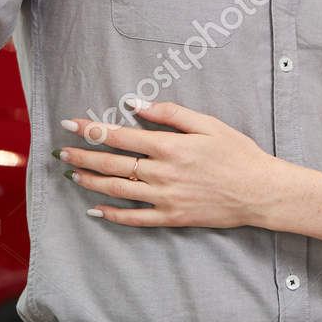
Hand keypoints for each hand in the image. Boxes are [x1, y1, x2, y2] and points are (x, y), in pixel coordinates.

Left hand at [56, 101, 284, 227]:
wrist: (259, 191)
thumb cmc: (237, 153)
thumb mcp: (208, 124)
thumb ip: (171, 113)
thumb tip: (137, 103)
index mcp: (170, 146)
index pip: (120, 136)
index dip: (92, 129)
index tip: (71, 124)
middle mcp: (162, 173)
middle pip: (112, 164)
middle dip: (83, 155)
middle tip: (62, 151)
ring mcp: (164, 198)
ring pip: (117, 191)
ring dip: (91, 182)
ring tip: (73, 175)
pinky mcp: (171, 217)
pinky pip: (134, 219)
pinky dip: (112, 215)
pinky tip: (96, 210)